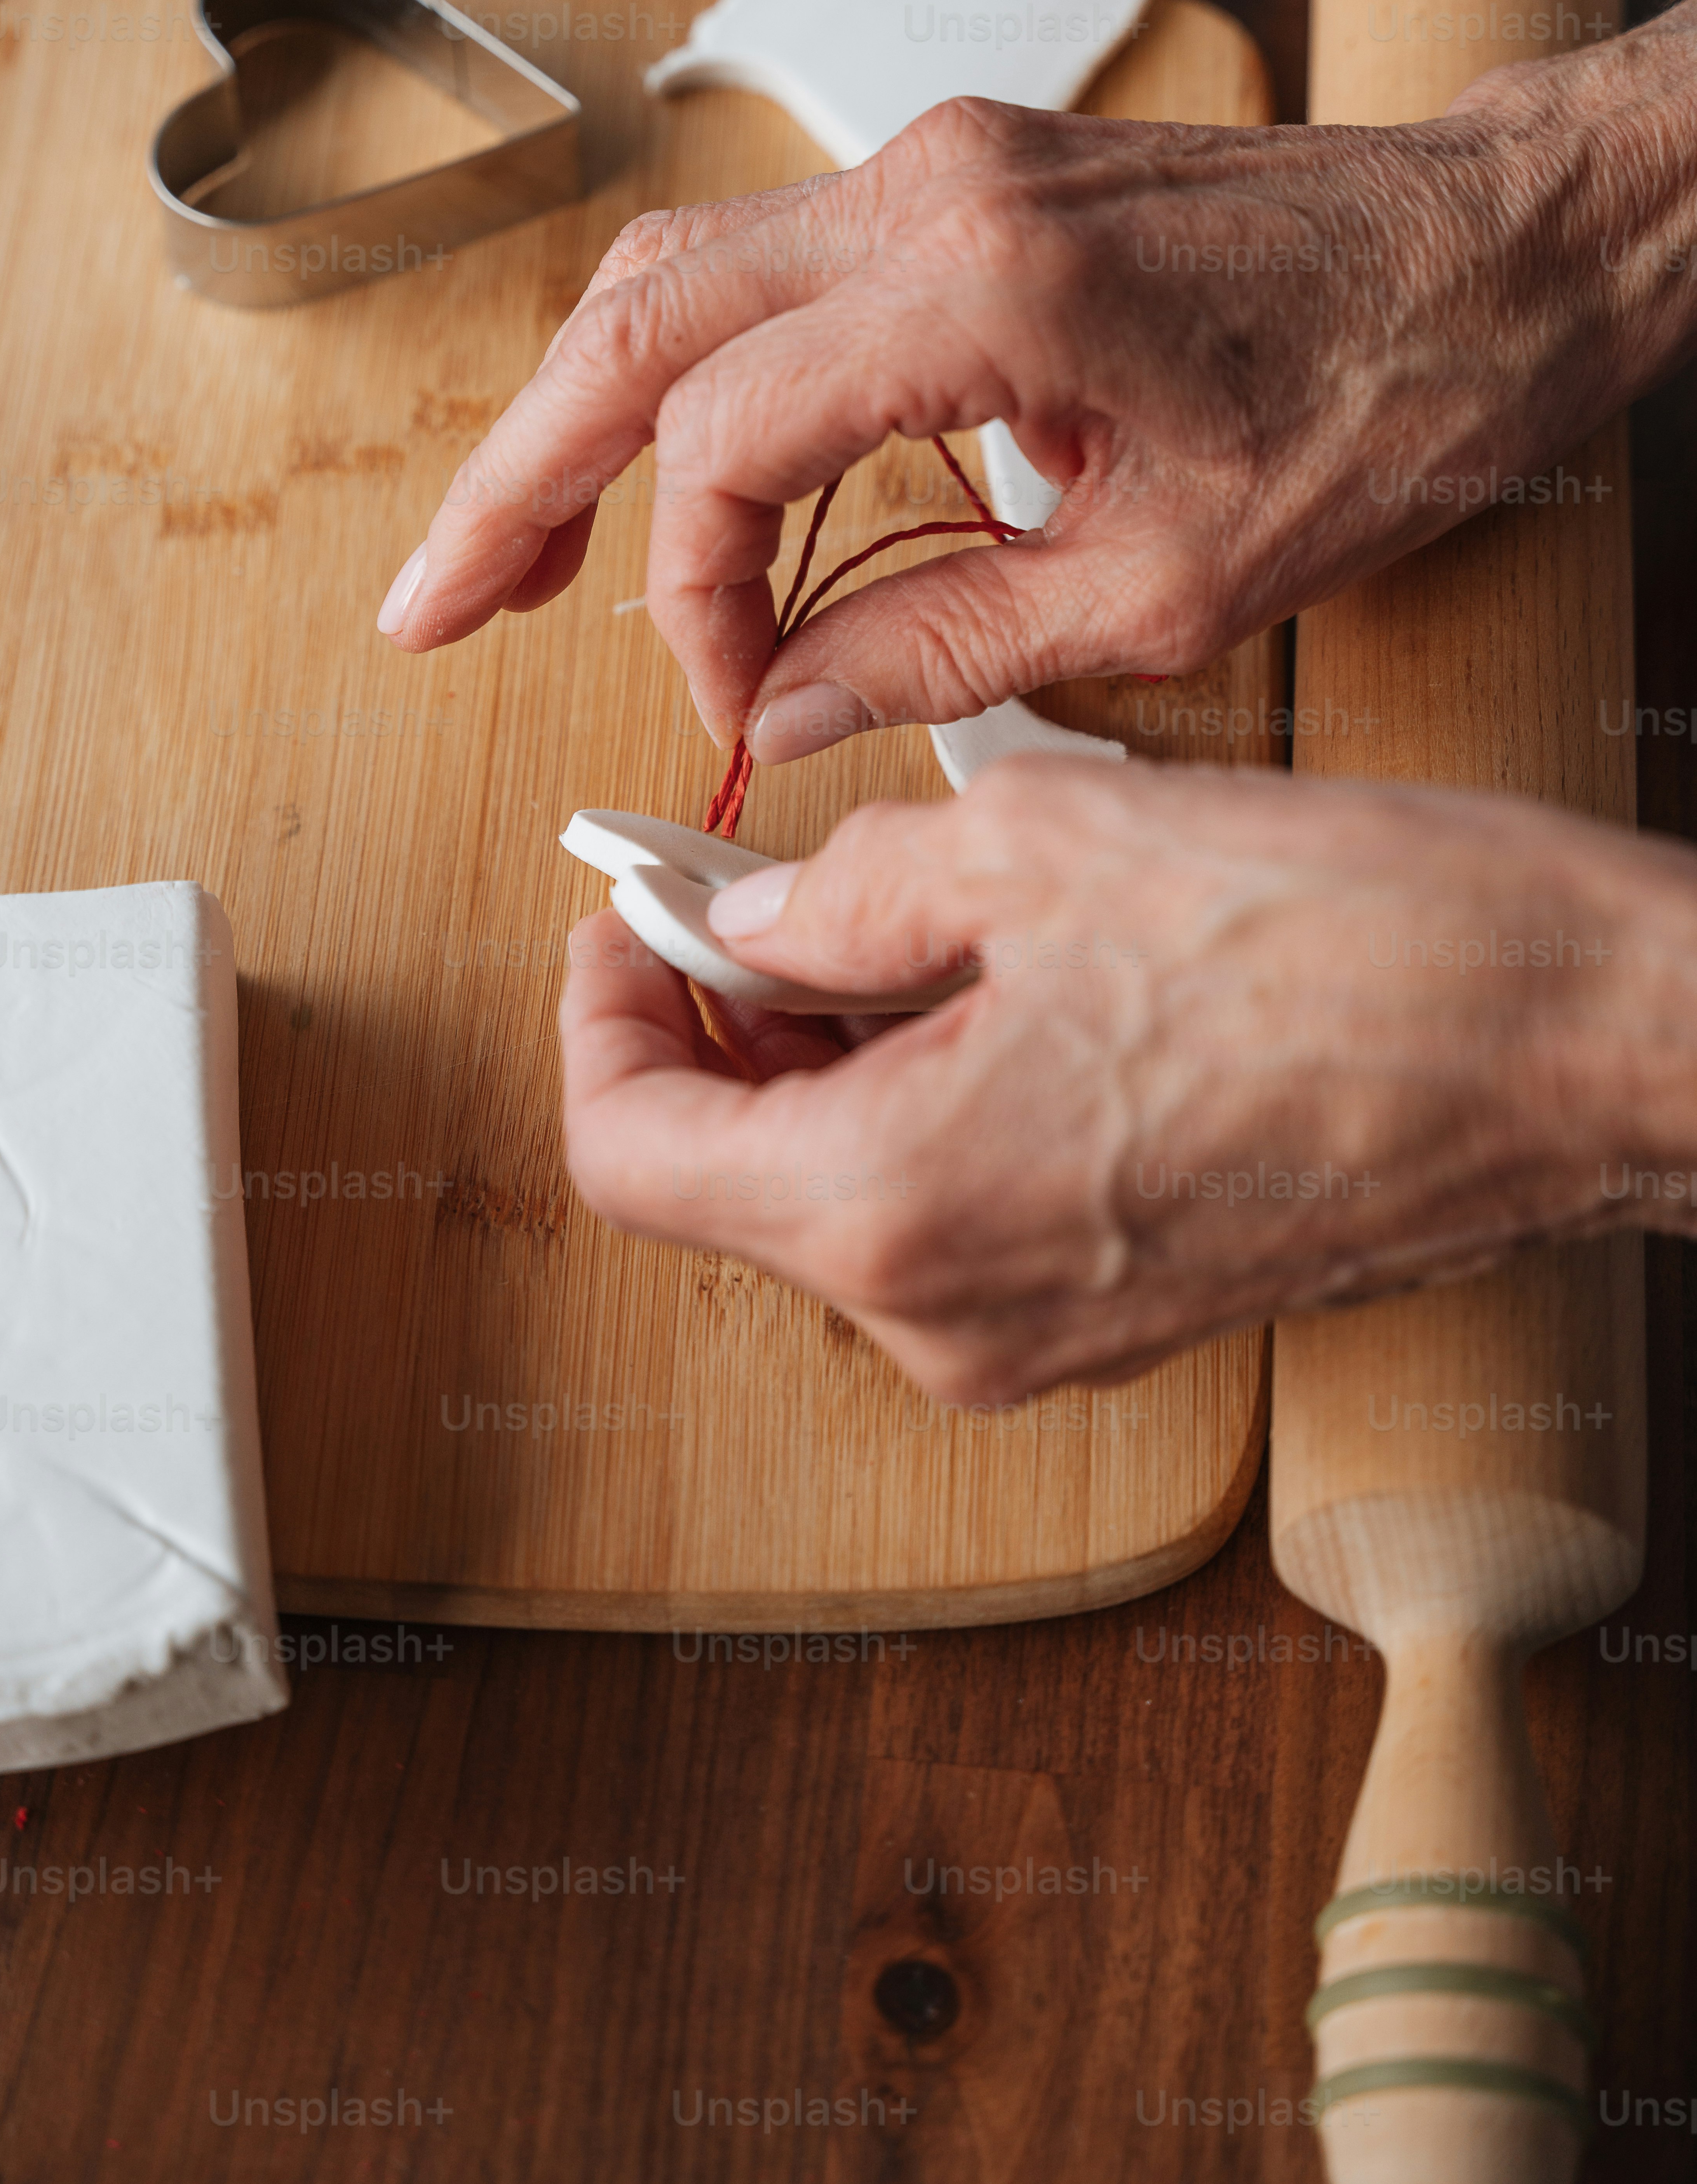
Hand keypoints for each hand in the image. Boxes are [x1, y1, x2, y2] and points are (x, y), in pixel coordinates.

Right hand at [380, 18, 1696, 758]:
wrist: (1509, 247)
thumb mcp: (1175, 585)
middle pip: (635, 324)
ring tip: (510, 552)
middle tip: (428, 608)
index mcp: (980, 285)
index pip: (723, 443)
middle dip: (515, 479)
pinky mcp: (963, 173)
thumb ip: (947, 649)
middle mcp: (928, 186)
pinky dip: (693, 378)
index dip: (691, 597)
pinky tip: (682, 486)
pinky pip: (769, 264)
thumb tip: (780, 707)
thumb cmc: (1387, 401)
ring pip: (678, 277)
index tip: (732, 704)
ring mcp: (938, 159)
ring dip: (579, 416)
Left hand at [559, 756, 1691, 1397]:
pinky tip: (987, 980)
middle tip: (747, 880)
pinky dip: (924, 1096)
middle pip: (733, 1176)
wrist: (1579, 1047)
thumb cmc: (1350, 945)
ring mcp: (1039, 1338)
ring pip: (846, 1189)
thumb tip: (746, 918)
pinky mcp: (1120, 1313)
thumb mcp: (1039, 845)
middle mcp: (949, 1319)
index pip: (629, 1150)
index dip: (604, 1012)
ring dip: (827, 1052)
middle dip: (719, 1018)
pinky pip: (955, 1209)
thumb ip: (842, 893)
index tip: (630, 910)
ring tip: (885, 908)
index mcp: (895, 1210)